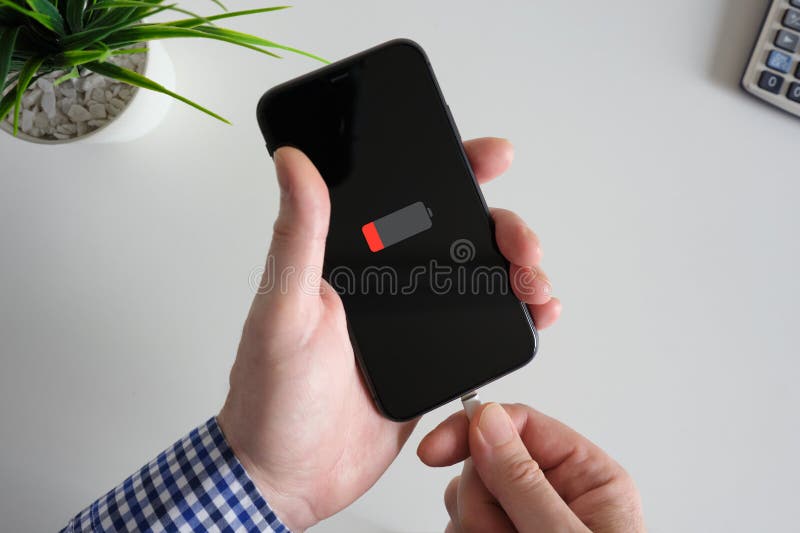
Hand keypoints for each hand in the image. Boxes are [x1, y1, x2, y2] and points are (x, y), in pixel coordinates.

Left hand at [218, 138, 559, 530]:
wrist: (288, 476)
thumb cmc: (271, 398)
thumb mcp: (284, 311)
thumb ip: (297, 238)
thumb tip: (294, 162)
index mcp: (349, 260)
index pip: (407, 196)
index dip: (454, 168)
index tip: (491, 156)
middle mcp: (385, 283)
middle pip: (458, 234)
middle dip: (503, 227)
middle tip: (521, 243)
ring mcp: (412, 321)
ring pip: (478, 277)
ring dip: (517, 270)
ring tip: (535, 283)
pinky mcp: (432, 359)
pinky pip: (481, 326)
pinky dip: (514, 316)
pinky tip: (533, 315)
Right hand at [418, 403, 644, 532]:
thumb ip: (524, 480)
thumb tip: (488, 421)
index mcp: (586, 478)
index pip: (520, 423)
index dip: (473, 428)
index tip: (435, 449)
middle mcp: (556, 495)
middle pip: (485, 463)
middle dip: (480, 502)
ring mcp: (525, 523)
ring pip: (467, 500)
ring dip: (473, 529)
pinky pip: (461, 528)